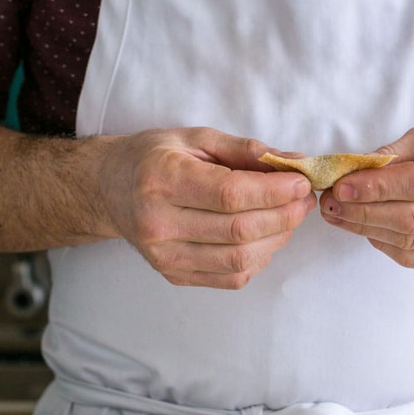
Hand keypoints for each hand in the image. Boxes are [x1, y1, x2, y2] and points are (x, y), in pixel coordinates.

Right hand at [95, 128, 315, 288]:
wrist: (108, 189)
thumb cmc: (154, 157)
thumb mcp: (195, 138)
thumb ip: (245, 150)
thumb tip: (295, 162)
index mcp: (162, 179)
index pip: (230, 194)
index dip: (274, 191)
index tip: (301, 182)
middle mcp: (158, 222)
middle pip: (239, 230)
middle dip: (284, 215)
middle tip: (305, 199)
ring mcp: (164, 255)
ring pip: (239, 259)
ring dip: (278, 239)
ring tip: (291, 216)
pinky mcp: (173, 275)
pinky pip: (231, 277)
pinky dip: (260, 258)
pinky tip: (266, 237)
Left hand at [318, 118, 413, 270]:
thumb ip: (397, 152)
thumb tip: (353, 172)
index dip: (376, 188)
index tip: (340, 185)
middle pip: (412, 219)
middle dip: (362, 211)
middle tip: (329, 202)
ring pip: (409, 241)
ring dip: (365, 228)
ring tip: (338, 213)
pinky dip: (383, 242)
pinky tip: (366, 227)